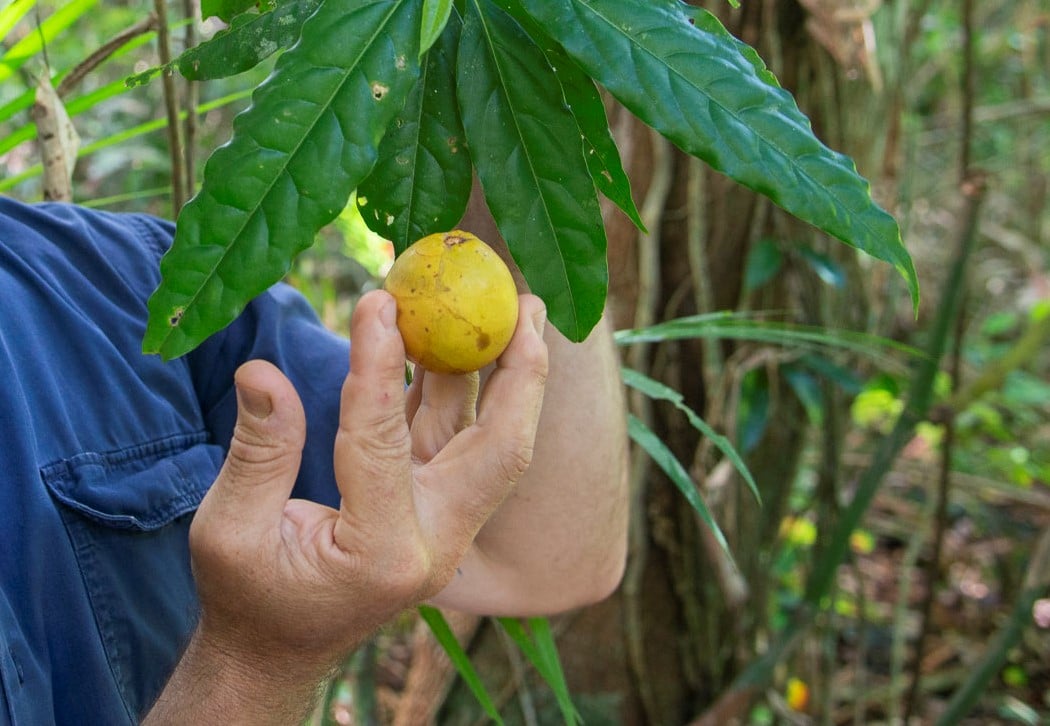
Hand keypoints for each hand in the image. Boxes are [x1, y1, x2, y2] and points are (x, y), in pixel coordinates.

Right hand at [147, 290, 547, 722]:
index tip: (377, 300)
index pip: (384, 441)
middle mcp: (434, 544)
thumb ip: (258, 452)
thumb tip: (261, 371)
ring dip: (502, 374)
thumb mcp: (229, 530)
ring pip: (491, 442)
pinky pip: (460, 443)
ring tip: (513, 307)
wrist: (276, 654)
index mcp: (382, 553)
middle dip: (519, 373)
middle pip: (501, 450)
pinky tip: (457, 344)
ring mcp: (444, 531)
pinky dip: (461, 392)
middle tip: (524, 303)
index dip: (378, 367)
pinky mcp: (437, 515)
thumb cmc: (249, 599)